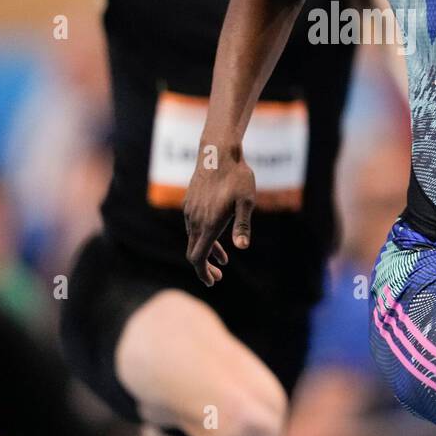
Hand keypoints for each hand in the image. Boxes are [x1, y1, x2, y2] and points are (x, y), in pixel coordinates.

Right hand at [183, 149, 254, 286]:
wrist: (218, 152)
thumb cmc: (237, 177)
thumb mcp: (246, 201)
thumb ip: (243, 225)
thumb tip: (242, 247)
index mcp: (208, 224)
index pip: (198, 258)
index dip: (203, 273)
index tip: (213, 282)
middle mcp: (195, 220)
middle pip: (193, 252)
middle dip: (205, 267)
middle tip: (219, 276)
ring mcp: (190, 211)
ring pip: (194, 239)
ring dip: (207, 251)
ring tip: (224, 259)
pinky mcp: (189, 202)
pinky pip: (193, 226)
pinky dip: (203, 236)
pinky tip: (216, 233)